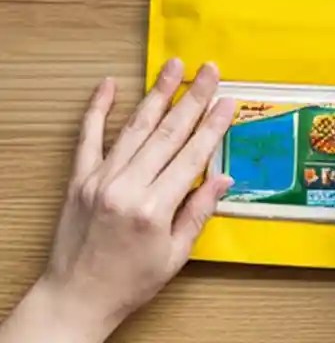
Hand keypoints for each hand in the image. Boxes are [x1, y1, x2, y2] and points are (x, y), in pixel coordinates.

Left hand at [0, 60, 234, 342]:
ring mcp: (100, 181)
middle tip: (208, 71)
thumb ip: (198, 212)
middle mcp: (126, 189)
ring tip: (173, 67)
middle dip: (192, 99)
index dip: (212, 126)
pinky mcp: (79, 181)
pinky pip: (88, 138)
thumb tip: (224, 178)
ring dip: (156, 95)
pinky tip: (108, 86)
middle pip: (167, 134)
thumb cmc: (129, 282)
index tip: (227, 101)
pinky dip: (97, 110)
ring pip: (134, 129)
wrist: (75, 298)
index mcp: (154, 209)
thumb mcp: (175, 255)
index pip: (192, 156)